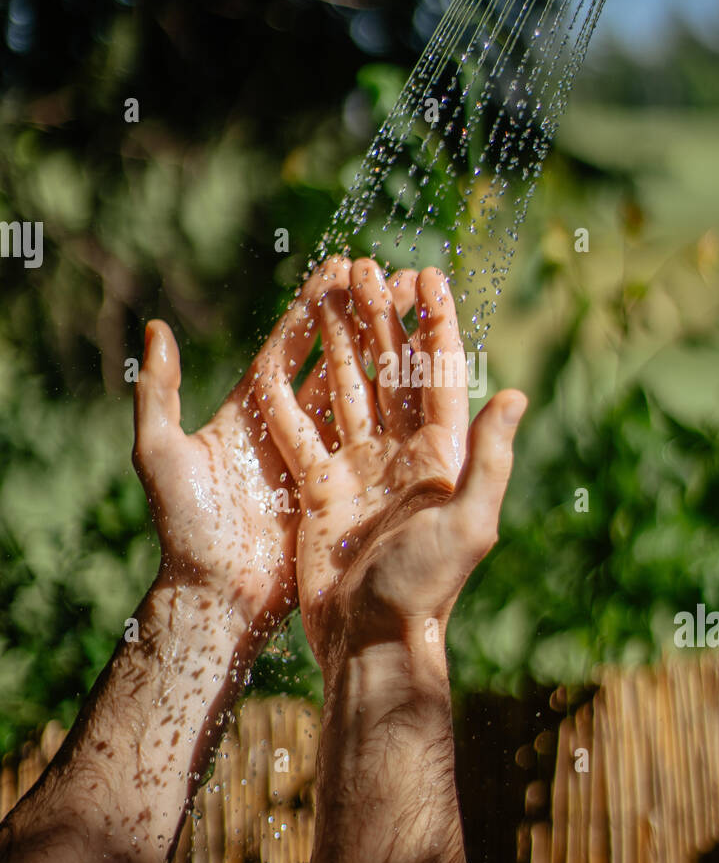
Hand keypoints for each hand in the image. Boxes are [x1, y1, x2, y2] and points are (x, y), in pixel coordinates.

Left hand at [131, 256, 414, 650]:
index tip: (337, 267)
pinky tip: (418, 386)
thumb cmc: (186, 527)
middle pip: (328, 361)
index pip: (285, 346)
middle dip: (357, 319)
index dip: (310, 308)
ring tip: (412, 318)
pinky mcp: (337, 490)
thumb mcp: (161, 454)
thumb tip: (156, 329)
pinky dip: (392, 413)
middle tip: (387, 280)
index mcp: (249, 412)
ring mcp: (316, 459)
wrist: (218, 595)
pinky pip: (368, 444)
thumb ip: (158, 392)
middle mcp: (286, 430)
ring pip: (355, 396)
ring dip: (381, 357)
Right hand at [254, 258, 526, 687]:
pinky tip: (274, 360)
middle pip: (390, 371)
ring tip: (325, 292)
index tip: (427, 276)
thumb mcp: (468, 522)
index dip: (435, 325)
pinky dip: (288, 399)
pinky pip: (301, 433)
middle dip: (380, 318)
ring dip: (337, 342)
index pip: (441, 375)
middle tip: (365, 268)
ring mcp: (359, 469)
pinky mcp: (320, 489)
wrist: (370, 643)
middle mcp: (402, 455)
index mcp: (441, 456)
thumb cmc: (425, 588)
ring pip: (346, 390)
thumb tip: (517, 394)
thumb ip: (489, 458)